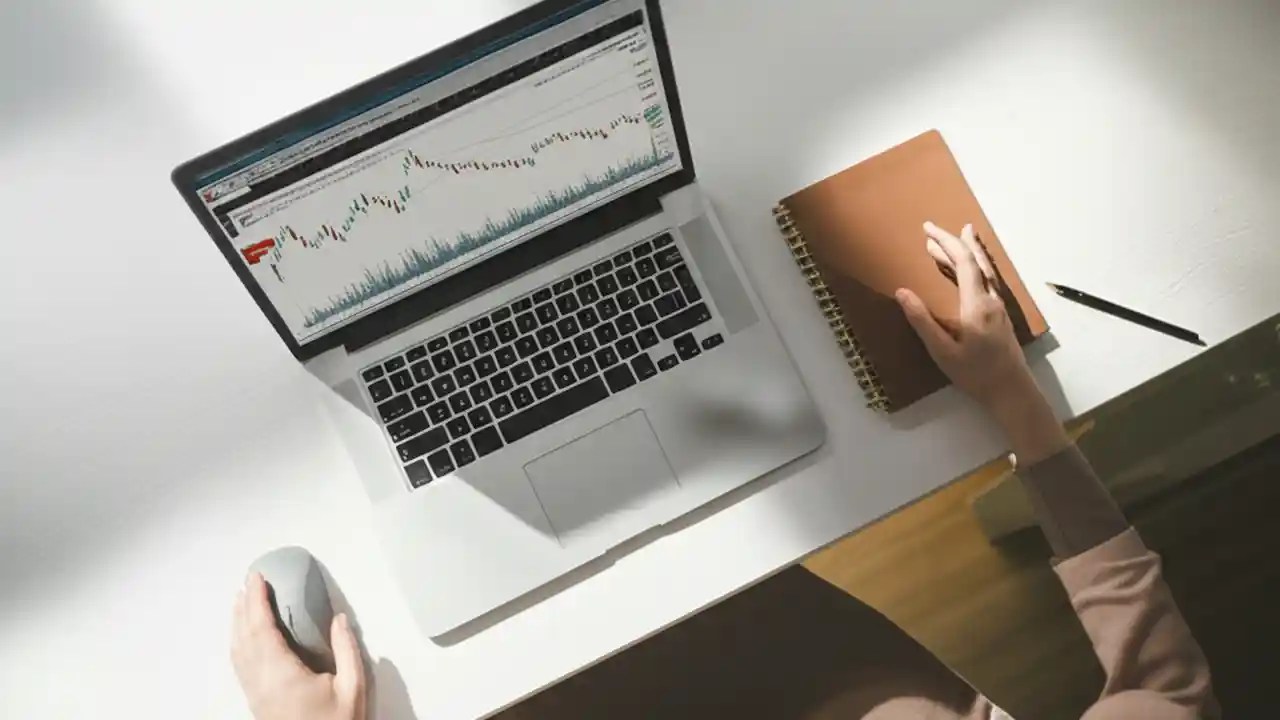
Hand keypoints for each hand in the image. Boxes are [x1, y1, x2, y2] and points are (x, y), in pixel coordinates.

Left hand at [231, 573, 365, 719]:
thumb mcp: (353, 688)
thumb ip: (347, 650)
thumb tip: (338, 619)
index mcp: (282, 674)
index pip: (262, 629)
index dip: (257, 601)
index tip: (257, 578)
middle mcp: (261, 682)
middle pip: (245, 636)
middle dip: (245, 606)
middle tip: (249, 581)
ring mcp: (254, 693)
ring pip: (238, 651)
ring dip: (238, 623)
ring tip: (240, 601)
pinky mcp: (255, 702)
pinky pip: (240, 664)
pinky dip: (238, 642)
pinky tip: (243, 636)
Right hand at [896, 222, 1066, 462]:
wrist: (1011, 390)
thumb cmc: (974, 374)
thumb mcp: (942, 351)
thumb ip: (923, 321)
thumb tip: (902, 292)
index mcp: (976, 304)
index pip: (962, 261)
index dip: (945, 242)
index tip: (927, 230)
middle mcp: (991, 298)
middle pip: (975, 260)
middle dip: (953, 241)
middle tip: (931, 230)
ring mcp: (999, 305)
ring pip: (984, 268)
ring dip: (967, 251)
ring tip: (953, 239)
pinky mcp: (1001, 314)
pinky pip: (988, 279)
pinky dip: (976, 266)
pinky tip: (969, 270)